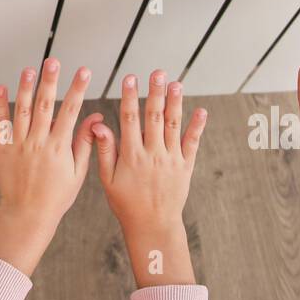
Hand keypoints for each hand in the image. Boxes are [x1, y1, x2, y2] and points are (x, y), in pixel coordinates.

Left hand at [0, 59, 100, 275]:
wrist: (27, 214)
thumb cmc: (56, 196)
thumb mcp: (77, 172)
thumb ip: (85, 142)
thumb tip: (96, 118)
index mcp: (58, 147)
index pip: (70, 111)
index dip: (78, 89)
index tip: (85, 71)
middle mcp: (37, 143)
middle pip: (44, 105)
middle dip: (50, 81)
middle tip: (53, 61)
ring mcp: (18, 145)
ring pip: (21, 111)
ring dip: (25, 88)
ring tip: (29, 69)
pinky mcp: (2, 149)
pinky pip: (0, 123)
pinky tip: (0, 88)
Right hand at [91, 71, 206, 287]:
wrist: (153, 226)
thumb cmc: (126, 203)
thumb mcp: (108, 179)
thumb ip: (104, 150)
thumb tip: (99, 125)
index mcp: (131, 155)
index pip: (129, 119)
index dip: (129, 97)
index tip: (129, 78)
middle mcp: (153, 154)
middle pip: (154, 117)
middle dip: (155, 93)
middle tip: (157, 73)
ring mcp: (171, 160)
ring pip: (173, 126)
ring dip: (175, 103)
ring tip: (176, 83)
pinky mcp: (185, 167)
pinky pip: (192, 143)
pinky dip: (197, 127)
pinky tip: (201, 111)